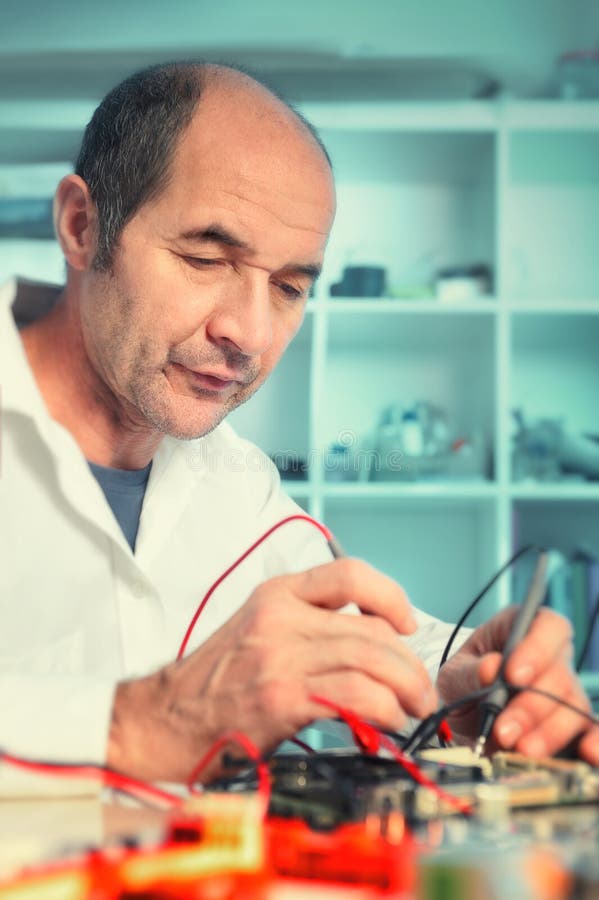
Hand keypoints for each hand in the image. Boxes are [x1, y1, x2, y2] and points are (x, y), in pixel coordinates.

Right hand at [107, 558, 436, 781]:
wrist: (162, 719)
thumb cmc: (213, 681)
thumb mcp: (257, 628)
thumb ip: (307, 625)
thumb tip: (369, 643)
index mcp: (277, 594)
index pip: (350, 574)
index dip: (391, 596)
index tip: (406, 624)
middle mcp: (281, 617)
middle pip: (371, 628)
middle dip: (409, 663)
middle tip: (420, 690)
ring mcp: (281, 655)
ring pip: (371, 659)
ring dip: (406, 689)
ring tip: (413, 710)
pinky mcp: (282, 697)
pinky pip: (355, 694)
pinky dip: (384, 710)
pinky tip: (388, 723)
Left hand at [436, 606, 598, 764]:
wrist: (463, 722)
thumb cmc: (464, 685)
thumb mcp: (453, 674)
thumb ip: (469, 672)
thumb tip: (491, 669)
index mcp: (521, 629)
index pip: (546, 625)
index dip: (536, 648)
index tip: (513, 675)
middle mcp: (551, 657)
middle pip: (560, 673)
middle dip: (532, 705)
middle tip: (504, 729)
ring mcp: (565, 691)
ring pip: (574, 706)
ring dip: (548, 732)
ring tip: (518, 748)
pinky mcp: (573, 725)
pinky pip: (591, 732)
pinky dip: (593, 743)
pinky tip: (587, 754)